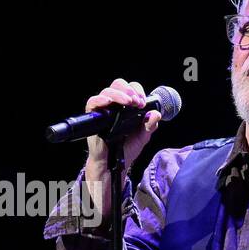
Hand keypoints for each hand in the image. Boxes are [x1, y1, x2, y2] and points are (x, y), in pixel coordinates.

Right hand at [83, 78, 161, 221]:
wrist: (114, 164)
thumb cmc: (126, 149)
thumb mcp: (142, 137)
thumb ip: (149, 125)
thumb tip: (156, 113)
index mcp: (126, 107)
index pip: (130, 90)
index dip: (137, 91)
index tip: (144, 102)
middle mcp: (114, 106)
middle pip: (118, 85)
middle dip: (129, 90)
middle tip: (137, 101)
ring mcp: (103, 110)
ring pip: (107, 91)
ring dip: (119, 94)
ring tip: (130, 102)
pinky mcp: (94, 117)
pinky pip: (92, 102)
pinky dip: (100, 99)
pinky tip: (108, 102)